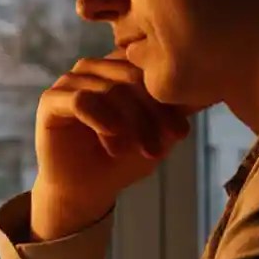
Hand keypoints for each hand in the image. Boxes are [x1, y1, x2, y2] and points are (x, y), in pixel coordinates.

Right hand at [31, 49, 196, 239]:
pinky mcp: (51, 100)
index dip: (167, 98)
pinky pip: (81, 100)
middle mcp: (94, 69)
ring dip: (132, 122)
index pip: (148, 67)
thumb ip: (175, 109)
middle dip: (153, 113)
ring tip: (144, 152)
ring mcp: (70, 81)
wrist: (87, 191)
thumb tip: (207, 88)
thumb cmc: (123, 160)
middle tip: (167, 145)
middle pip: (132, 76)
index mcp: (118, 68)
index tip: (181, 133)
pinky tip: (115, 144)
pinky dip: (103, 121)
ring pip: (110, 89)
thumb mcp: (157, 133)